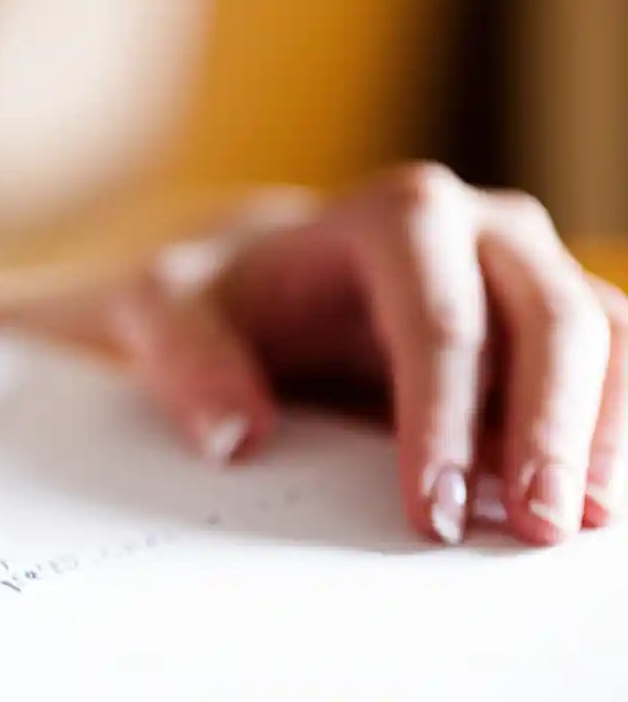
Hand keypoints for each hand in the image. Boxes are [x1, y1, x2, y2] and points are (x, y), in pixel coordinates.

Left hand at [106, 164, 624, 545]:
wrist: (264, 275)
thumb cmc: (221, 291)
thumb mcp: (163, 307)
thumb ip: (184, 356)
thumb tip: (236, 435)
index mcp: (393, 216)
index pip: (440, 320)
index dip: (445, 419)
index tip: (435, 512)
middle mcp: (479, 228)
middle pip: (551, 319)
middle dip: (552, 429)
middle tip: (538, 529)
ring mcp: (525, 267)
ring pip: (605, 335)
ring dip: (606, 431)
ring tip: (581, 524)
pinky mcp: (546, 314)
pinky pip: (608, 363)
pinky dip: (612, 426)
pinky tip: (593, 495)